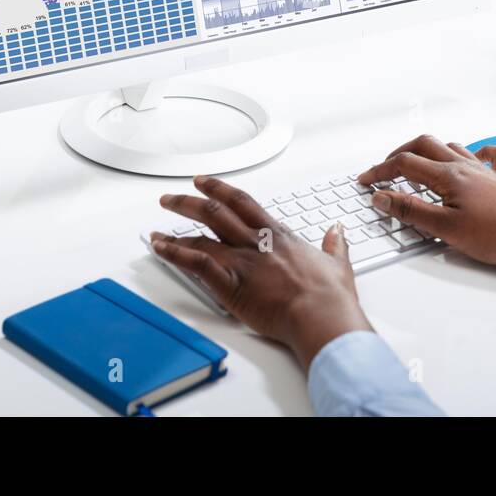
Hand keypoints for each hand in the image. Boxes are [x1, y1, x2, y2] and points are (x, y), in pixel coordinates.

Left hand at [149, 175, 373, 368]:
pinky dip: (175, 254)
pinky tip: (160, 249)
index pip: (242, 202)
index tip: (204, 182)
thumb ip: (334, 243)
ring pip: (201, 235)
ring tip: (157, 229)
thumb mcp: (337, 262)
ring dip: (175, 230)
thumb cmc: (329, 295)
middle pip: (214, 211)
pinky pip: (196, 262)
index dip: (220, 189)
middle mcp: (256, 242)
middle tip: (171, 198)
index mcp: (278, 235)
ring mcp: (242, 261)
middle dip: (188, 202)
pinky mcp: (231, 283)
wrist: (320, 314)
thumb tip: (338, 230)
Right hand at [357, 135, 495, 291]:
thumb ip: (411, 211)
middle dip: (400, 153)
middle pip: (424, 144)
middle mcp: (466, 165)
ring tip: (418, 166)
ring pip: (452, 146)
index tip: (365, 181)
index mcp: (449, 176)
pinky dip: (476, 152)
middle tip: (385, 169)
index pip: (404, 164)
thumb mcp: (445, 229)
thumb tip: (382, 197)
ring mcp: (485, 169)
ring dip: (430, 151)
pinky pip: (490, 154)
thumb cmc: (495, 236)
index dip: (380, 171)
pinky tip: (471, 159)